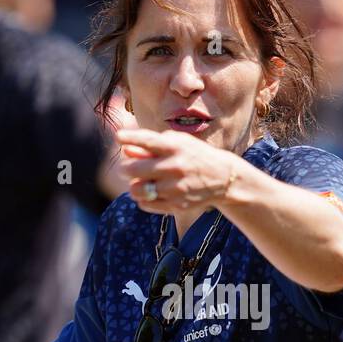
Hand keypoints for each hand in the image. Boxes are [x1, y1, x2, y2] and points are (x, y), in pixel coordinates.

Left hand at [115, 128, 241, 214]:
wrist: (223, 178)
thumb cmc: (194, 156)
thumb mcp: (178, 143)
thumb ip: (151, 145)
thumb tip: (125, 150)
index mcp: (176, 147)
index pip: (147, 140)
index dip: (129, 137)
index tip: (119, 136)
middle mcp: (175, 167)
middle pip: (133, 169)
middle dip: (125, 168)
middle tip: (127, 168)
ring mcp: (176, 188)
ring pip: (136, 190)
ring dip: (133, 186)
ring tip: (139, 182)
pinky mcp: (177, 205)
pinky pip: (145, 204)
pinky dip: (143, 199)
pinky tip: (150, 193)